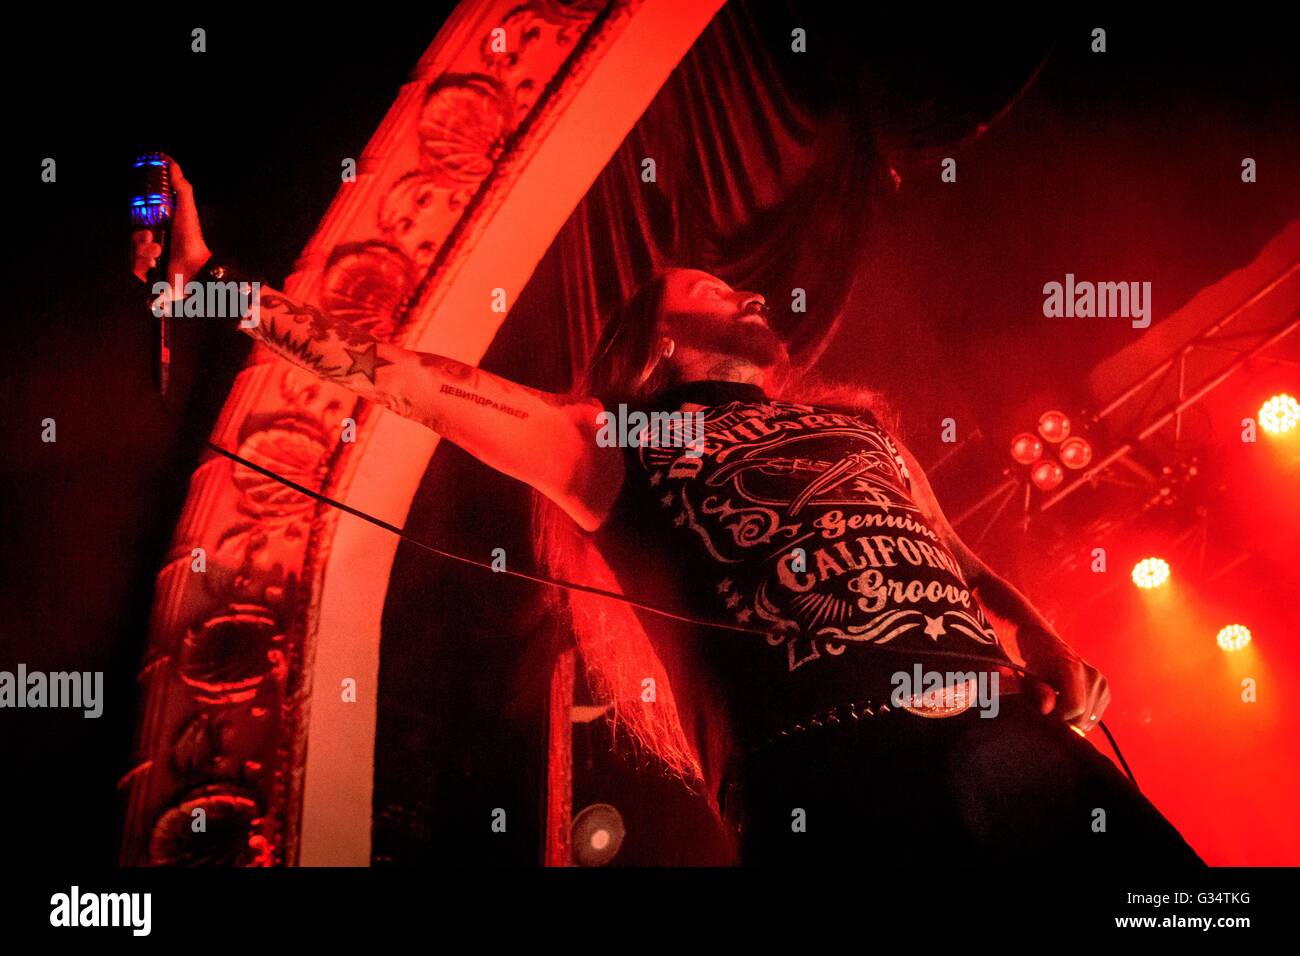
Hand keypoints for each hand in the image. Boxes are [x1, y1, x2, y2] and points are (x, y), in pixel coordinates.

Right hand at [130, 160, 211, 286]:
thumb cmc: (192, 239)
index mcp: (161, 231)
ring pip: (132, 251)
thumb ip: (180, 187)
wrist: (195, 269)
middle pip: (134, 237)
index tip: (142, 219)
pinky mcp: (149, 276)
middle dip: (141, 236)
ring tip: (158, 251)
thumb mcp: (185, 209)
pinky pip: (135, 267)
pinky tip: (156, 262)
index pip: (140, 222)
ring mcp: (152, 261)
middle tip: (152, 236)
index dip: (139, 219)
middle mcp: (156, 245)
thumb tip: (172, 164)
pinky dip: (144, 264)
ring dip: (143, 250)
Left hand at [1025, 644, 1110, 734]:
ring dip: (1072, 718)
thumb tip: (1047, 708)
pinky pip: (1094, 718)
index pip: (1075, 707)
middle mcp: (1092, 675)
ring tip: (1060, 702)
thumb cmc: (1036, 664)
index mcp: (1073, 668)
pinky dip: (1081, 716)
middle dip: (1064, 719)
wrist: (1046, 647)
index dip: (1058, 715)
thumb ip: (1038, 693)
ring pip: (1089, 721)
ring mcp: (1101, 683)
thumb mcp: (1030, 678)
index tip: (1047, 708)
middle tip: (1050, 705)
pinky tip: (1070, 703)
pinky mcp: (1105, 691)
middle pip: (1082, 718)